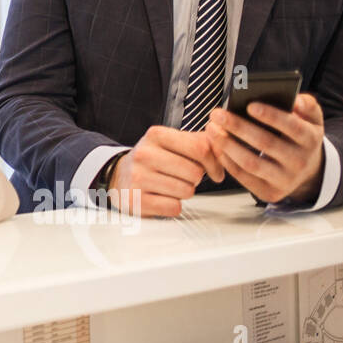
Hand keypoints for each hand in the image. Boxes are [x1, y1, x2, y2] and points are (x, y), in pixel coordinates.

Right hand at [108, 125, 225, 216]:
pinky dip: (173, 206)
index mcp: (155, 135)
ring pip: (187, 191)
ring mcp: (138, 177)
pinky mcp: (136, 201)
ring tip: (169, 186)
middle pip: (195, 172)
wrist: (118, 176)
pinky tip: (162, 197)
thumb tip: (223, 147)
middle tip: (183, 177)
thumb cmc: (152, 160)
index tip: (214, 170)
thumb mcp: (170, 143)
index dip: (214, 162)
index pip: (200, 148)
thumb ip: (199, 142)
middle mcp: (144, 154)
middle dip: (196, 178)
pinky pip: (174, 207)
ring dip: (184, 192)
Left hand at [205, 93, 324, 204]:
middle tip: (217, 114)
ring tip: (212, 129)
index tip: (250, 105)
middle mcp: (300, 161)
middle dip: (238, 127)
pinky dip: (227, 160)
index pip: (293, 127)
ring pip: (251, 163)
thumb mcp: (311, 119)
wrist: (307, 169)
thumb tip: (296, 101)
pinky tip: (217, 145)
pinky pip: (243, 176)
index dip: (271, 116)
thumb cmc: (301, 136)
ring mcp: (285, 180)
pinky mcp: (270, 192)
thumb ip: (306, 105)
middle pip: (266, 143)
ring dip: (227, 145)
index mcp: (311, 139)